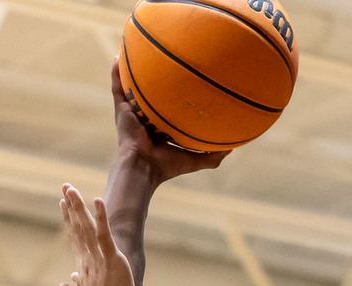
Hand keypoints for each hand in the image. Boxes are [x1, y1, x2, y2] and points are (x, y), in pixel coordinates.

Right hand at [58, 184, 135, 285]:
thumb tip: (66, 282)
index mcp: (84, 269)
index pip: (75, 239)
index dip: (69, 220)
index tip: (63, 204)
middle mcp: (88, 261)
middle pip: (77, 228)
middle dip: (70, 206)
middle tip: (64, 186)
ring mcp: (98, 260)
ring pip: (86, 227)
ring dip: (78, 206)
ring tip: (71, 188)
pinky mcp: (112, 260)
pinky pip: (104, 235)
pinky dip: (101, 217)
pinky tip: (97, 200)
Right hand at [110, 63, 228, 181]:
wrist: (143, 168)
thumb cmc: (167, 167)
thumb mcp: (195, 160)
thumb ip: (213, 154)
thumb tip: (234, 146)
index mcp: (160, 128)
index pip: (168, 108)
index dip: (174, 97)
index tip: (185, 81)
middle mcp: (145, 118)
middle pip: (150, 94)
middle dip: (154, 79)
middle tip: (162, 60)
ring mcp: (132, 113)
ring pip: (132, 87)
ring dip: (132, 70)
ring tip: (134, 51)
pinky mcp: (121, 110)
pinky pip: (118, 88)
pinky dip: (117, 73)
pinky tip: (117, 57)